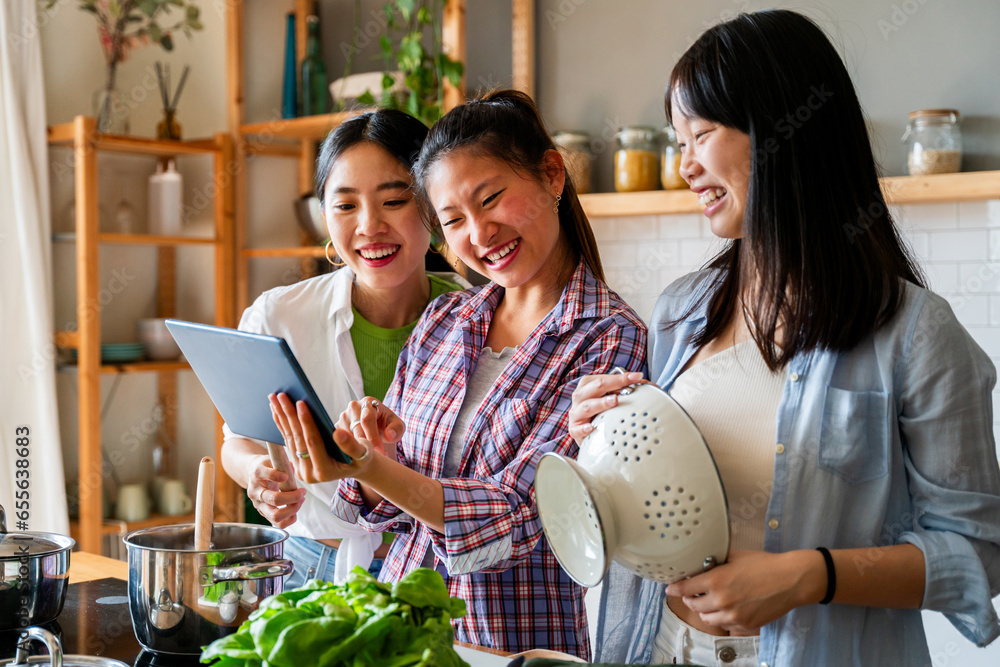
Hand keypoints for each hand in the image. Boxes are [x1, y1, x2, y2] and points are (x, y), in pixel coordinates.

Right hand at [245, 454, 305, 528]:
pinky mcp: (263, 513)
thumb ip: (283, 464)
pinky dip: (290, 519)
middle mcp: (255, 491)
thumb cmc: (267, 466)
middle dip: (293, 497)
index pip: (263, 474)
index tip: (286, 476)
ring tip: (300, 501)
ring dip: (292, 510)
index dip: (275, 475)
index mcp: (256, 474)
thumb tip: (293, 468)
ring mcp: (258, 505)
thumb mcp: (272, 460)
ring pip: (275, 516)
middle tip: (302, 492)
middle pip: (274, 499)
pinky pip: (278, 523)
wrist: (253, 475)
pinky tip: (295, 509)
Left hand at [269, 393, 380, 483]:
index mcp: (324, 472)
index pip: (312, 442)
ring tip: (275, 398)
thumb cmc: (363, 457)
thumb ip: (351, 445)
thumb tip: (337, 433)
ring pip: (289, 438)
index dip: (306, 421)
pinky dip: (282, 424)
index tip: (300, 402)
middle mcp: (308, 474)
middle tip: (281, 395)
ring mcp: (300, 469)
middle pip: (297, 439)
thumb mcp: (363, 452)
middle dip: (289, 415)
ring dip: (281, 417)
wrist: (356, 467)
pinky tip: (276, 410)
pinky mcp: (296, 463)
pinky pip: (288, 440)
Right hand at [336, 397, 404, 459]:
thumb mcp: (398, 426)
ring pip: (347, 436)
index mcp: (368, 402)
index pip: (367, 419)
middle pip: (356, 429)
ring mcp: (343, 417)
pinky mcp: (337, 428)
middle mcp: (353, 407)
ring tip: (366, 458)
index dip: (373, 436)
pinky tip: (356, 456)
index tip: (378, 451)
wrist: (377, 428)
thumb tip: (389, 435)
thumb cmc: (388, 426)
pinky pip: (340, 441)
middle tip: (372, 459)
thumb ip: (396, 429)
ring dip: (356, 449)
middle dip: (365, 445)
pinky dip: (348, 450)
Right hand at [568, 372, 644, 443]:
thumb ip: (625, 391)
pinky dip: (584, 428)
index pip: (604, 378)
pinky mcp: (574, 429)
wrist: (585, 432)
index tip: (638, 377)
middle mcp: (580, 397)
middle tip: (626, 386)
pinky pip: (577, 428)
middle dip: (611, 385)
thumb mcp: (611, 398)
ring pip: (587, 406)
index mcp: (588, 386)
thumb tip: (649, 387)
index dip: (621, 377)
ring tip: (614, 401)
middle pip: (594, 387)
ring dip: (600, 403)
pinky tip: (591, 428)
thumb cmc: (599, 412)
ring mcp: (576, 413)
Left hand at [665, 549, 825, 633]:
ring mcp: (733, 615)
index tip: (670, 588)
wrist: (790, 580)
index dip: (675, 588)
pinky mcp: (745, 625)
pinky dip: (721, 618)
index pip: (685, 588)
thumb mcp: (736, 555)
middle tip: (692, 593)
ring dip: (704, 610)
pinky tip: (727, 608)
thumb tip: (701, 560)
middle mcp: (722, 600)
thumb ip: (716, 560)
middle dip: (689, 599)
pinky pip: (725, 625)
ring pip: (707, 618)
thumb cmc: (763, 564)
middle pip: (693, 605)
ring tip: (709, 602)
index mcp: (716, 580)